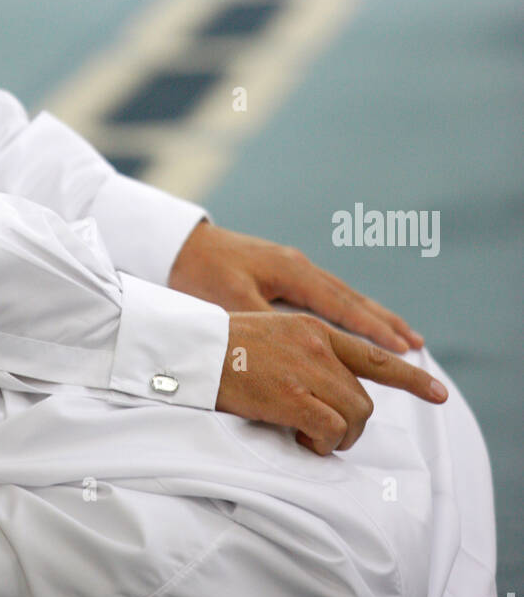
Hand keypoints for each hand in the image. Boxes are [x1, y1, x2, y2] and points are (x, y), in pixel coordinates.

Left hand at [169, 221, 422, 353]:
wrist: (179, 244)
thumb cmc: (200, 274)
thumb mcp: (231, 301)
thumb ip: (268, 323)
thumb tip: (301, 351)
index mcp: (292, 271)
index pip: (343, 305)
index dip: (375, 329)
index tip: (405, 350)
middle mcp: (300, 266)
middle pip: (353, 298)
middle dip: (386, 323)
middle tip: (418, 347)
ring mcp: (293, 267)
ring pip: (344, 295)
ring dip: (374, 316)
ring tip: (403, 336)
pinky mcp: (283, 271)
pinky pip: (328, 294)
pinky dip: (351, 309)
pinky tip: (359, 320)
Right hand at [215, 312, 447, 454]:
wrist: (190, 350)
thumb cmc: (221, 348)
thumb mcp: (273, 334)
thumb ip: (305, 353)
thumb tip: (332, 390)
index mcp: (313, 329)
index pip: (373, 355)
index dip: (410, 377)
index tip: (439, 394)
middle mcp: (317, 346)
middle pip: (364, 399)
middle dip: (350, 424)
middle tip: (319, 433)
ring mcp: (306, 370)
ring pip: (354, 418)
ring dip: (336, 437)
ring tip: (305, 435)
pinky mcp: (291, 396)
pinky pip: (330, 432)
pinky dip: (320, 444)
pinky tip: (297, 438)